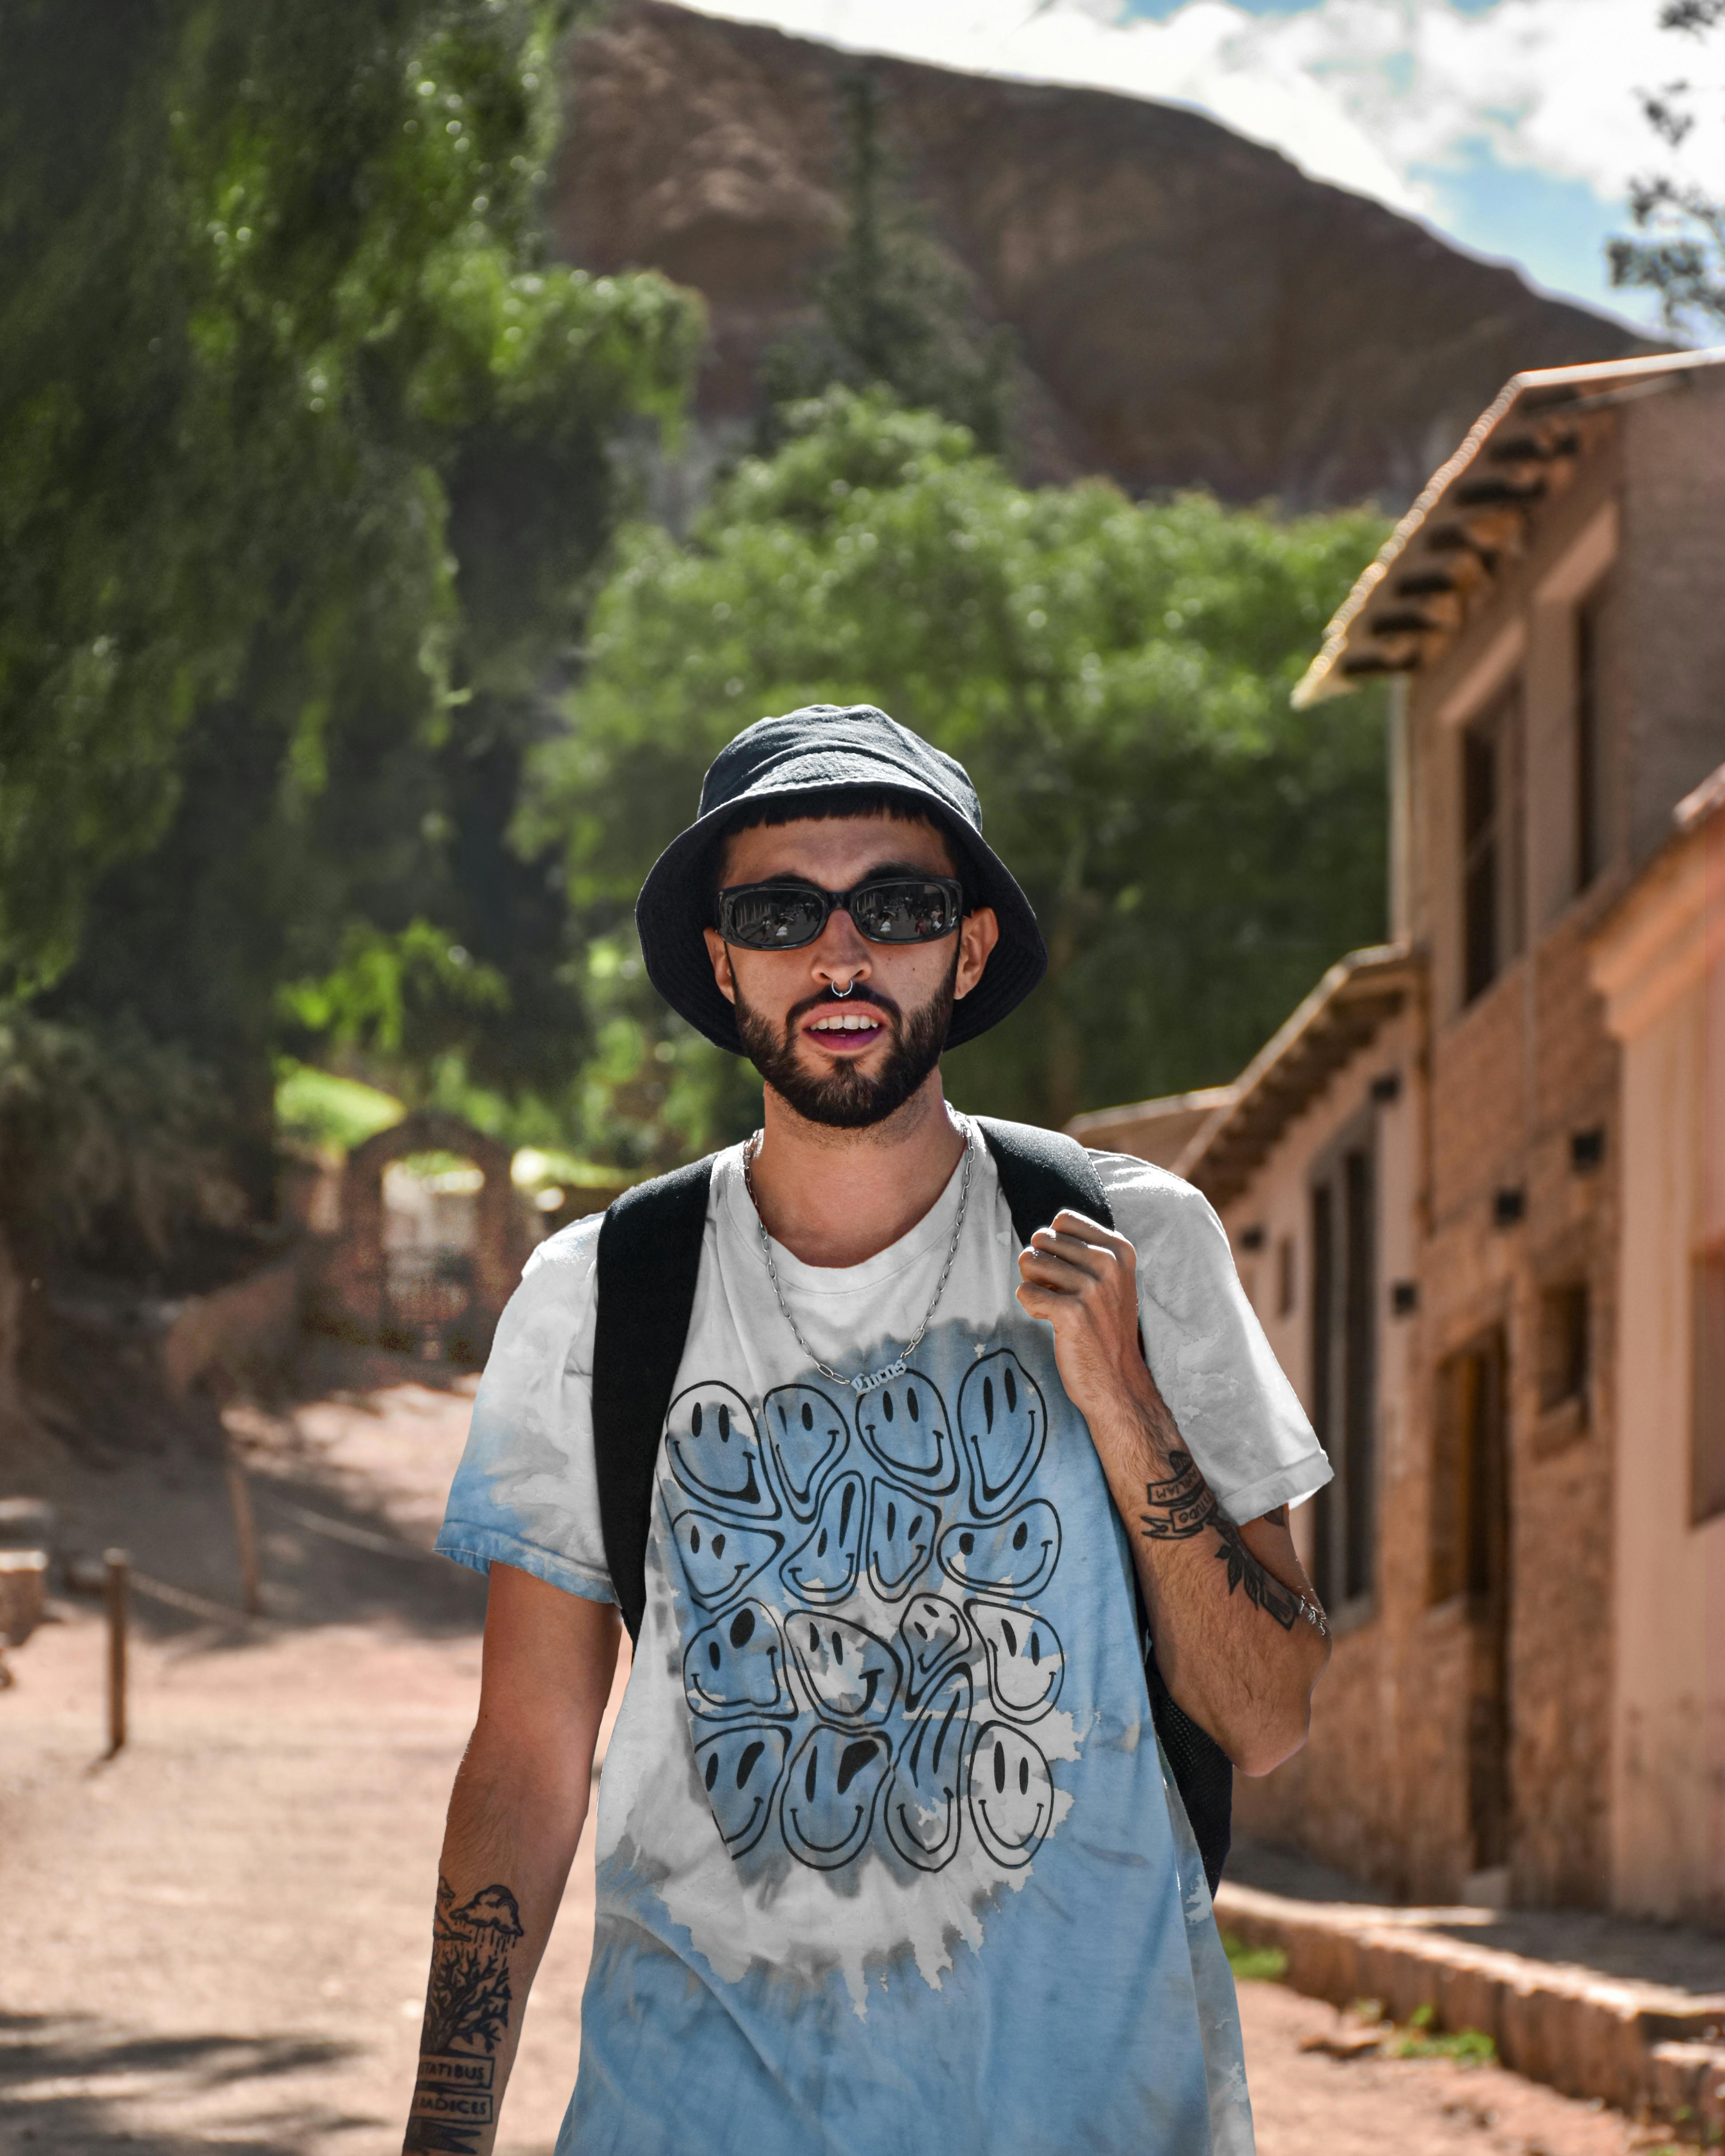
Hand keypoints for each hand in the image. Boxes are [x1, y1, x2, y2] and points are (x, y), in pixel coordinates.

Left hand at [1014, 1210, 1165, 1459]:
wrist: (1118, 1381)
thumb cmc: (1105, 1328)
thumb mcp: (1109, 1279)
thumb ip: (1083, 1251)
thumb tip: (1040, 1235)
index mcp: (1119, 1249)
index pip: (1063, 1220)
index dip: (1055, 1246)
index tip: (1069, 1272)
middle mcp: (1108, 1263)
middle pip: (1042, 1238)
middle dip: (1040, 1265)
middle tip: (1059, 1293)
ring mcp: (1092, 1287)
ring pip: (1029, 1262)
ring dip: (1035, 1286)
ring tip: (1056, 1308)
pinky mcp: (1072, 1312)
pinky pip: (1025, 1292)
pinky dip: (1031, 1307)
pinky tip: (1052, 1322)